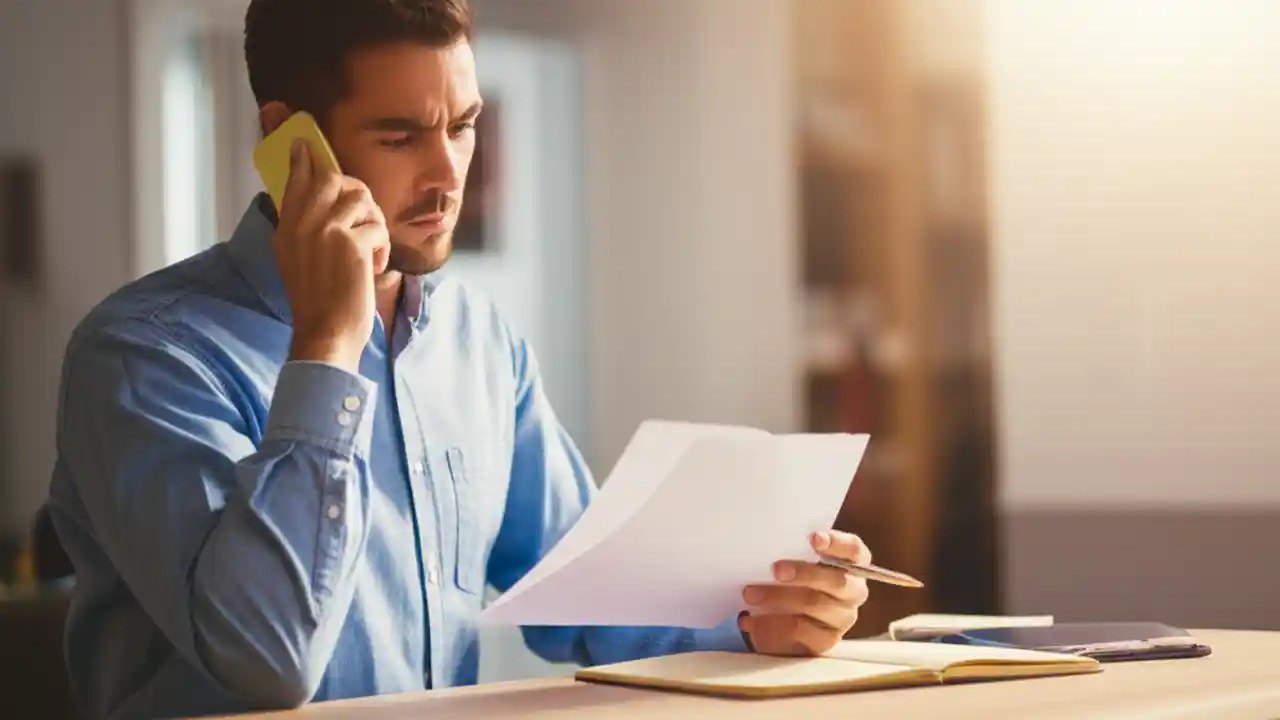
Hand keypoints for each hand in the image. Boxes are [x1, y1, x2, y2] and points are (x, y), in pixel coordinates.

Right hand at [274, 139, 389, 371]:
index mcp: (286, 228)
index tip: (304, 143)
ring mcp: (326, 232)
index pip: (295, 181)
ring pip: (361, 199)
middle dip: (356, 193)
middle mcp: (302, 224)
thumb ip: (303, 227)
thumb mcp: (297, 260)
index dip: (304, 160)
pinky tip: (373, 268)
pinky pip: (378, 228)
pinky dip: (382, 249)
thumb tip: (314, 197)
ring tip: (369, 250)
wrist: (326, 332)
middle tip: (364, 220)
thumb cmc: (319, 301)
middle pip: (332, 179)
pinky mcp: (352, 244)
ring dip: (374, 224)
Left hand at [739, 530, 871, 655]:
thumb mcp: (795, 561)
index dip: (836, 543)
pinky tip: (750, 620)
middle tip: (776, 570)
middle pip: (835, 580)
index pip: (853, 550)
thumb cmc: (793, 578)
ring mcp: (842, 618)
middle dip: (804, 573)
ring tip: (750, 594)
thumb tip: (764, 542)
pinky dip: (771, 624)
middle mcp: (853, 591)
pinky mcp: (825, 640)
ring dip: (778, 597)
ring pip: (815, 605)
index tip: (814, 538)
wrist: (785, 619)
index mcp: (851, 563)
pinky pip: (800, 632)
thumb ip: (791, 551)